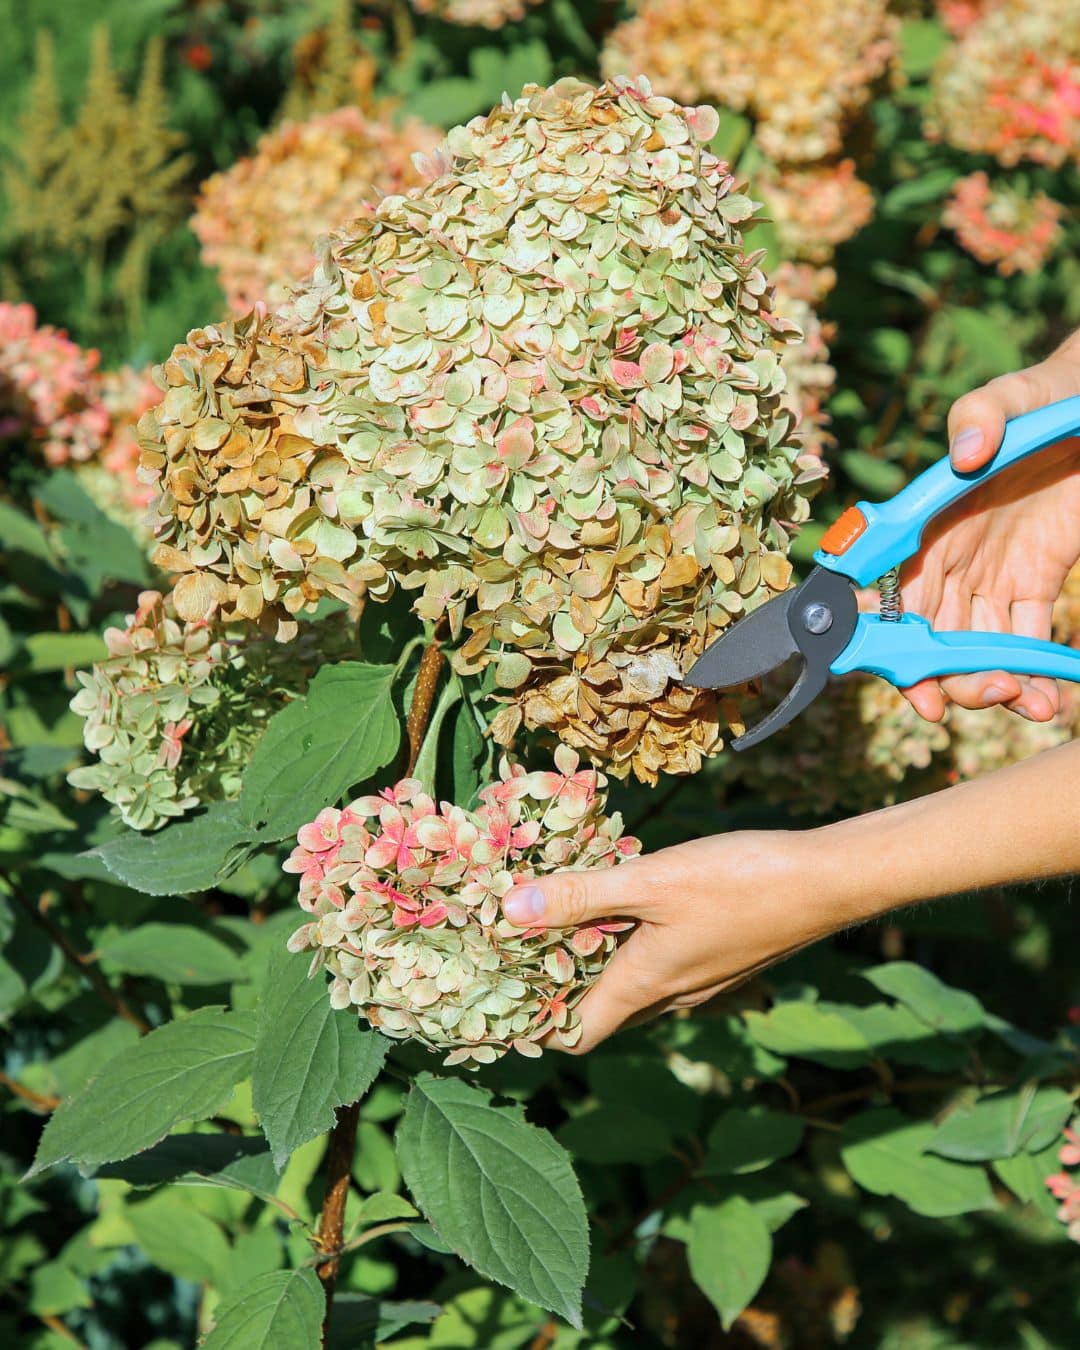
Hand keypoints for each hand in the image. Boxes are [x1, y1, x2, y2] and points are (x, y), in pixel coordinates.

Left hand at [504, 830, 846, 1052]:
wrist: (828, 882)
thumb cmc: (741, 880)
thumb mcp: (652, 880)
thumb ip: (582, 895)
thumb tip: (513, 911)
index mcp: (646, 985)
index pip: (576, 1035)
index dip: (534, 1028)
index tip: (497, 1006)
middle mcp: (672, 995)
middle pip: (602, 1013)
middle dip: (560, 992)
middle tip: (517, 953)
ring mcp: (702, 979)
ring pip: (634, 986)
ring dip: (597, 965)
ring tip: (560, 921)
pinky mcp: (722, 956)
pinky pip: (662, 965)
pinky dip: (632, 946)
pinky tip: (625, 901)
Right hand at [900, 332, 1079, 722]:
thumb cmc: (1044, 398)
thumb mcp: (1012, 397)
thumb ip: (981, 415)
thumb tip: (964, 456)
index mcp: (929, 524)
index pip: (894, 595)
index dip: (891, 644)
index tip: (911, 679)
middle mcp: (951, 559)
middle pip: (931, 637)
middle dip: (946, 677)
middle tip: (986, 692)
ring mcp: (993, 575)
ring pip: (973, 649)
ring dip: (988, 684)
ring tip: (1025, 701)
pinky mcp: (1035, 582)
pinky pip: (1024, 640)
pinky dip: (1031, 674)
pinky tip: (1046, 700)